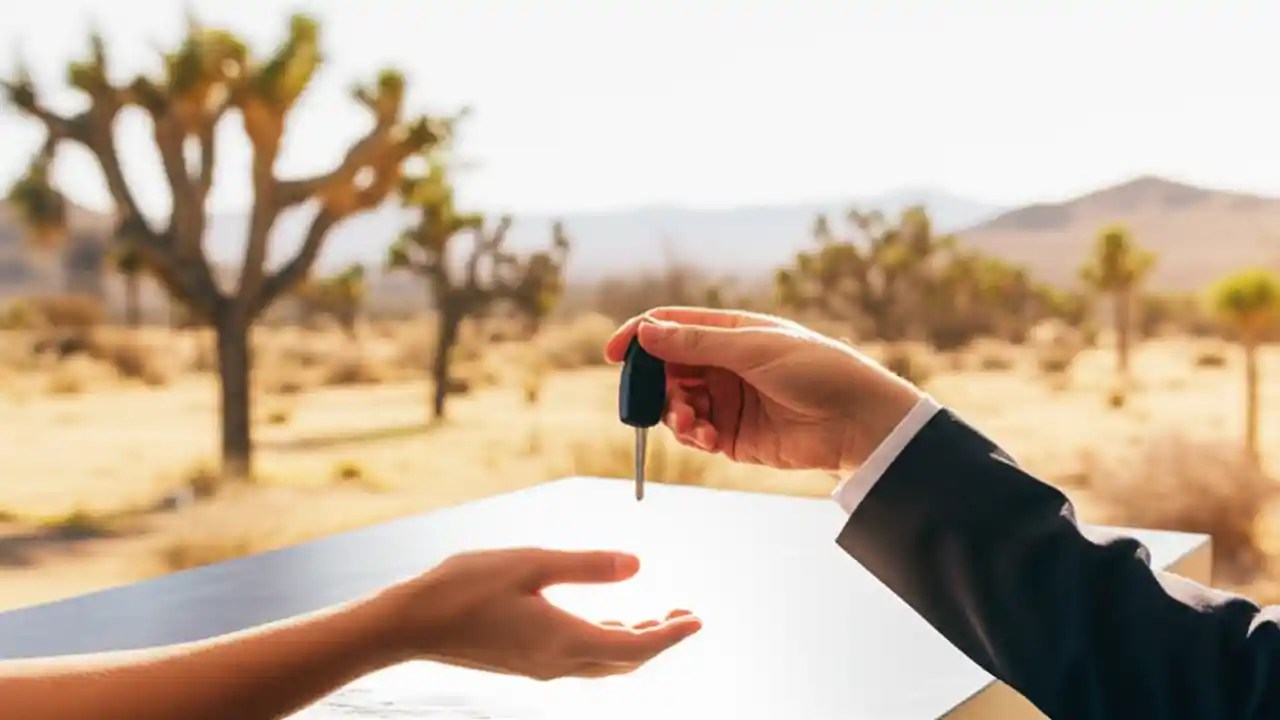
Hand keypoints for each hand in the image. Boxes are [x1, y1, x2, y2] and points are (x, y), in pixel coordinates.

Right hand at [381, 548, 700, 679]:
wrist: (411, 623)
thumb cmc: (464, 587)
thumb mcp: (531, 563)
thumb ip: (587, 566)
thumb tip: (637, 565)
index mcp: (564, 639)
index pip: (636, 647)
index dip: (672, 635)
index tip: (698, 620)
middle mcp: (557, 662)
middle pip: (625, 661)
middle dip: (660, 640)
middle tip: (686, 616)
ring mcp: (540, 667)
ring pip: (603, 663)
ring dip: (634, 644)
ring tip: (657, 620)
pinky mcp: (525, 662)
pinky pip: (580, 660)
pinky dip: (606, 644)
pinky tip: (607, 625)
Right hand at [605, 307, 921, 472]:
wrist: (859, 422)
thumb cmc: (818, 371)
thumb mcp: (754, 350)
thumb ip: (697, 344)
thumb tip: (646, 332)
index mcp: (730, 333)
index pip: (671, 328)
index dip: (640, 337)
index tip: (614, 354)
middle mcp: (724, 365)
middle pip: (666, 370)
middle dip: (655, 384)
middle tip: (654, 399)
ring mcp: (727, 401)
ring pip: (676, 405)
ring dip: (673, 413)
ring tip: (690, 422)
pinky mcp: (733, 437)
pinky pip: (695, 434)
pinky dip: (691, 435)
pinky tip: (704, 437)